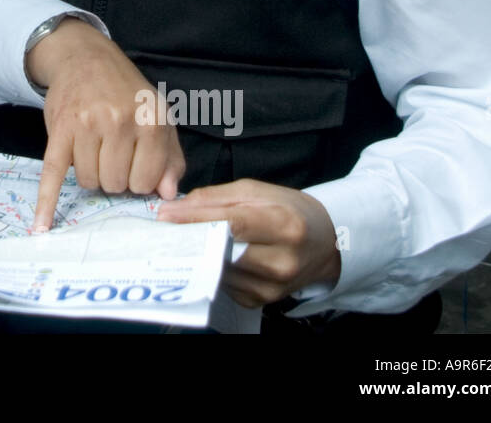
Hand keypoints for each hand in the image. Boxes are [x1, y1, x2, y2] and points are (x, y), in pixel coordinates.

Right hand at [27, 21, 185, 230]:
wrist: (86, 59)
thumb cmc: (126, 93)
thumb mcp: (160, 117)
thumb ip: (171, 157)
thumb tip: (169, 195)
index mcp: (151, 120)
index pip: (146, 181)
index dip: (139, 180)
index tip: (134, 166)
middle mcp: (120, 121)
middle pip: (116, 184)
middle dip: (114, 178)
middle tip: (111, 156)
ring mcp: (87, 124)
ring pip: (88, 181)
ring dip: (90, 175)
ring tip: (93, 152)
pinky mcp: (60, 129)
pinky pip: (53, 172)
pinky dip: (47, 203)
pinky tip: (43, 226)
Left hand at [156, 178, 341, 307]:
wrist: (324, 242)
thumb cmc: (289, 210)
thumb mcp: (256, 191)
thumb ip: (215, 197)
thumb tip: (177, 207)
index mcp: (284, 225)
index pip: (231, 224)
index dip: (194, 219)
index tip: (165, 215)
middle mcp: (282, 261)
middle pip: (222, 250)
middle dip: (190, 238)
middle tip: (165, 228)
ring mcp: (272, 286)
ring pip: (218, 269)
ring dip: (197, 254)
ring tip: (184, 238)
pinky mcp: (261, 300)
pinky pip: (225, 284)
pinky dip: (212, 268)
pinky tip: (210, 256)